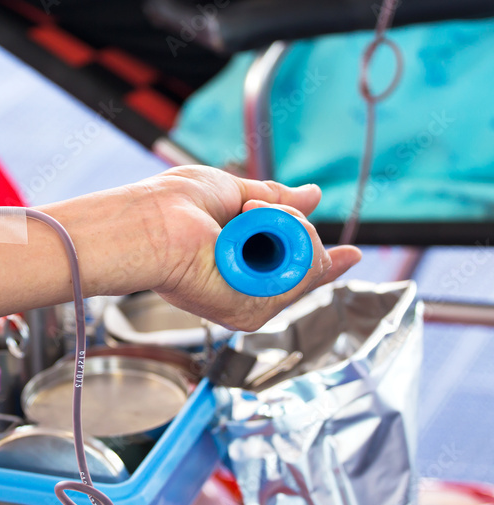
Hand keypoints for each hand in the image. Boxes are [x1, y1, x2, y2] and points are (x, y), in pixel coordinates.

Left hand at [133, 166, 360, 330]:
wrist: (153, 224)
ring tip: (246, 214)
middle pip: (307, 265)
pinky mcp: (251, 311)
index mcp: (239, 263)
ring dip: (287, 227)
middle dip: (296, 226)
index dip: (322, 260)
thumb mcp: (235, 193)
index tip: (351, 254)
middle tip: (253, 207)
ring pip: (309, 265)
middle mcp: (246, 288)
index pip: (291, 269)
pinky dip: (286, 236)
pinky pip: (302, 271)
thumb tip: (311, 194)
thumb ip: (276, 201)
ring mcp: (251, 302)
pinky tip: (252, 225)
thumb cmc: (175, 205)